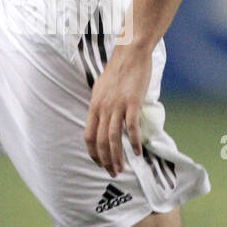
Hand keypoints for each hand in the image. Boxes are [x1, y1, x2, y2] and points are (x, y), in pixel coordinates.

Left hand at [84, 41, 152, 176]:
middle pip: (100, 142)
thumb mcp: (101, 88)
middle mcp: (103, 108)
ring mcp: (117, 106)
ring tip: (121, 169)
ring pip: (113, 139)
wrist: (130, 53)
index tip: (99, 163)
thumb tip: (101, 117)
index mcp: (94, 106)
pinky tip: (138, 153)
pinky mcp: (132, 103)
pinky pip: (131, 128)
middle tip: (112, 173)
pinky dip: (134, 143)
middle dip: (105, 161)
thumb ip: (100, 104)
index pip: (88, 136)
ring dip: (117, 157)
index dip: (93, 153)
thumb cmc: (118, 69)